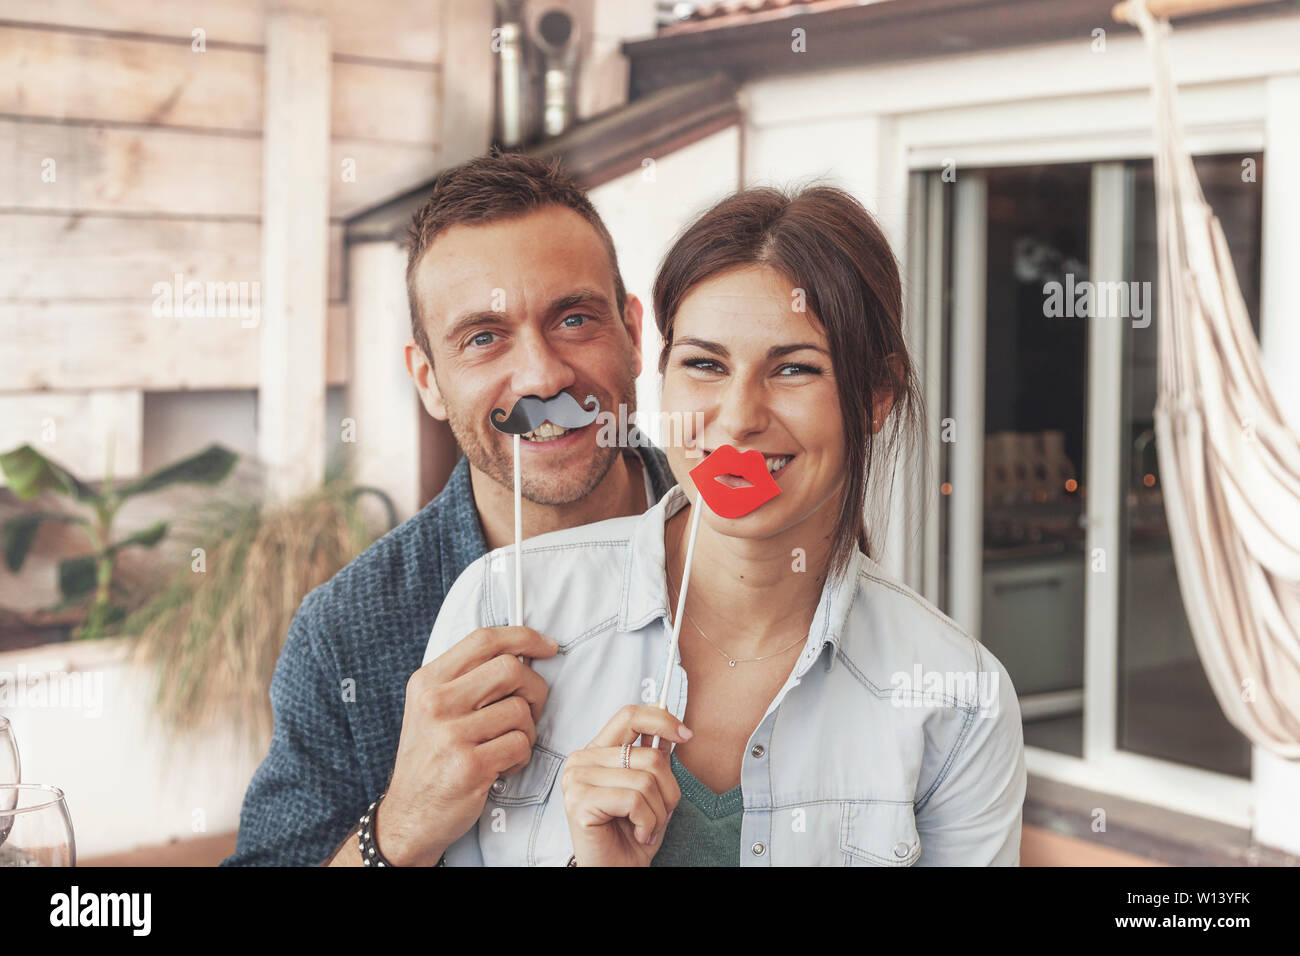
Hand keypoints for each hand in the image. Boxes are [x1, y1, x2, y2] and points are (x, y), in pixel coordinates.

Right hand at [377, 626, 559, 865]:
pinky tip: (502, 765)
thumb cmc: (431, 757)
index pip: (484, 640)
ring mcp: (451, 734)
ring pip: (521, 710)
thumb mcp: (432, 707)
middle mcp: (435, 702)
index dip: (523, 636)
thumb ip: (467, 678)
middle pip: (511, 669)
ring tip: (506, 745)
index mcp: (428, 681)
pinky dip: (521, 756)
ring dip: (526, 730)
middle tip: (530, 709)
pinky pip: (520, 744)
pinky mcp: (470, 766)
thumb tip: (523, 651)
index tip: (547, 646)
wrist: (409, 815)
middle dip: (534, 688)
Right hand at [561, 705, 690, 866]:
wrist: (616, 871)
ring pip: (645, 780)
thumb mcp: (650, 789)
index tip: (685, 735)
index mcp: (596, 752)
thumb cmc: (631, 834)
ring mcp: (576, 780)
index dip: (661, 720)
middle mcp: (580, 761)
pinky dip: (647, 822)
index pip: (628, 716)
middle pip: (648, 754)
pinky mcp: (579, 802)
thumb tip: (669, 720)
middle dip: (668, 790)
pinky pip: (634, 800)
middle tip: (660, 813)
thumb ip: (653, 754)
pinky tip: (639, 834)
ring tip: (647, 827)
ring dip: (658, 812)